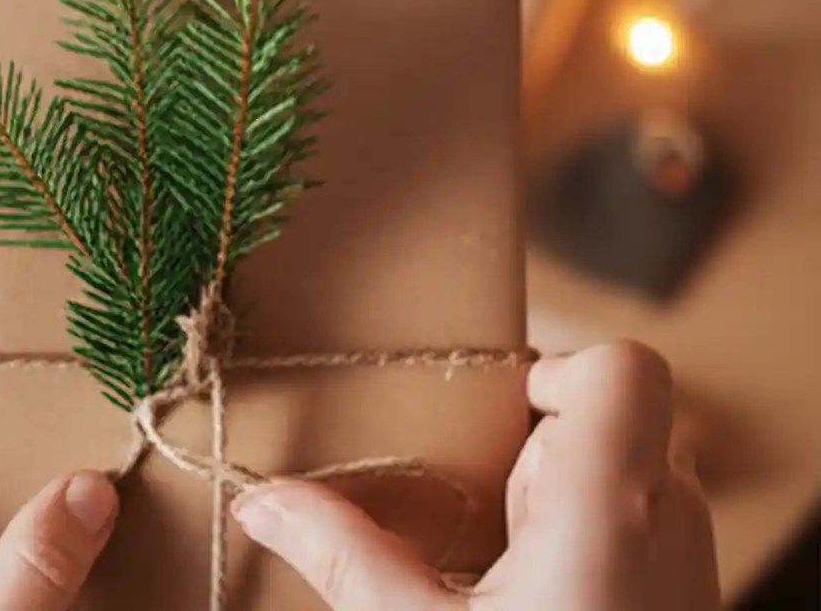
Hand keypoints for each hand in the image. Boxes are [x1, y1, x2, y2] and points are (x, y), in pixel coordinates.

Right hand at [232, 341, 719, 610]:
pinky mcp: (685, 591)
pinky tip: (531, 589)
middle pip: (610, 413)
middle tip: (471, 496)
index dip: (554, 372)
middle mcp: (669, 517)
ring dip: (556, 491)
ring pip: (627, 466)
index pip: (621, 367)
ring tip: (494, 547)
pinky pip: (642, 518)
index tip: (491, 426)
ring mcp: (689, 557)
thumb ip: (342, 556)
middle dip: (530, 444)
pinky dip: (583, 531)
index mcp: (608, 505)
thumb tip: (264, 502)